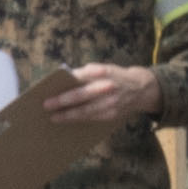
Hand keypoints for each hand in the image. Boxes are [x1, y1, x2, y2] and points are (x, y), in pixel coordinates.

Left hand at [43, 63, 161, 123]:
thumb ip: (85, 74)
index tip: (50, 89)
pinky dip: (79, 119)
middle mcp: (108, 87)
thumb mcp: (103, 69)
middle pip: (81, 95)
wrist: (140, 88)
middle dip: (62, 101)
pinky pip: (92, 118)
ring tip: (54, 117)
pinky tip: (68, 120)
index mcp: (103, 71)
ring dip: (68, 115)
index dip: (65, 84)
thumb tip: (64, 81)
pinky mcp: (112, 115)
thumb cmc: (115, 76)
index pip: (79, 78)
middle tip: (47, 105)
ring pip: (86, 111)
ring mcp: (111, 102)